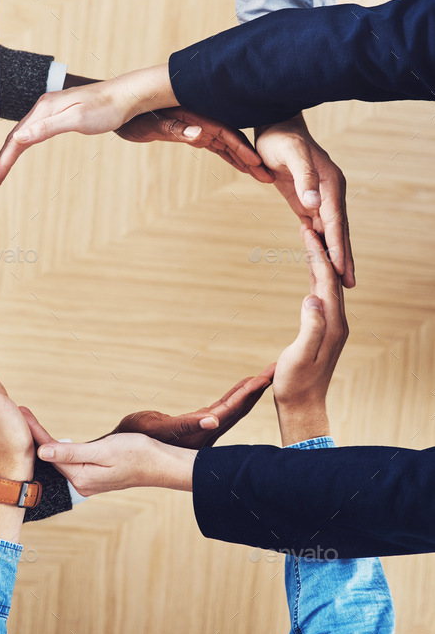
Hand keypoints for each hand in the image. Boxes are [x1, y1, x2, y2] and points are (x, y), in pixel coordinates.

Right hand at [0, 64, 175, 187]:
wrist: (125, 96)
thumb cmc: (106, 109)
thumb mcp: (77, 120)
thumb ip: (48, 128)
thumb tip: (20, 138)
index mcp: (44, 109)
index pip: (16, 138)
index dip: (4, 161)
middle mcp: (43, 107)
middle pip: (16, 135)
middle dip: (3, 158)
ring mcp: (51, 109)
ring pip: (24, 132)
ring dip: (11, 151)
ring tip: (1, 168)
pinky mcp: (59, 112)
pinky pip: (34, 130)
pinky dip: (24, 143)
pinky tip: (22, 149)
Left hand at [21, 418, 195, 495]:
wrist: (160, 463)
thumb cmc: (136, 454)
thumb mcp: (103, 451)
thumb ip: (72, 453)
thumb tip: (42, 453)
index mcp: (80, 478)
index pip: (50, 451)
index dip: (35, 431)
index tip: (22, 413)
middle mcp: (80, 482)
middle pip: (51, 456)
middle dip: (35, 436)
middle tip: (21, 414)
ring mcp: (86, 479)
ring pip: (59, 457)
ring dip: (44, 440)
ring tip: (29, 423)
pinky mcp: (93, 473)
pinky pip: (69, 459)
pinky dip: (58, 446)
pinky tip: (49, 440)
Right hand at [108, 366, 274, 447]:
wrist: (124, 451)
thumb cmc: (137, 438)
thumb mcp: (159, 429)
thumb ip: (186, 425)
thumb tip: (214, 421)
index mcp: (202, 431)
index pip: (233, 409)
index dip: (249, 392)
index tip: (266, 376)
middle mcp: (208, 432)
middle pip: (239, 407)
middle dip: (257, 388)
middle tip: (274, 368)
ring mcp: (204, 429)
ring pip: (233, 406)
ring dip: (248, 390)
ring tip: (264, 374)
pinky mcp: (196, 425)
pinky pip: (222, 407)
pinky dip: (234, 395)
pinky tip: (240, 388)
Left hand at [117, 107, 274, 182]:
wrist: (117, 109)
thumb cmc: (131, 116)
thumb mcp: (150, 124)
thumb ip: (175, 128)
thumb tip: (200, 134)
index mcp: (192, 114)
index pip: (223, 132)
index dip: (241, 146)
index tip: (256, 161)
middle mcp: (198, 119)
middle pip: (230, 139)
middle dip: (249, 157)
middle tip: (268, 176)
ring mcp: (196, 125)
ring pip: (225, 144)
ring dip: (242, 158)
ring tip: (260, 174)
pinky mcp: (190, 131)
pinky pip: (214, 144)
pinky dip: (228, 155)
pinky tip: (240, 165)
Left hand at [255, 113, 354, 287]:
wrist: (274, 126)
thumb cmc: (280, 139)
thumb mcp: (289, 154)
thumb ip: (303, 177)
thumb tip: (314, 203)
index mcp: (329, 184)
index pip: (336, 221)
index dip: (339, 246)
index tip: (342, 268)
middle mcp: (329, 193)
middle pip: (339, 231)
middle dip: (344, 257)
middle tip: (350, 285)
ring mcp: (320, 198)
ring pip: (330, 232)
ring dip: (335, 255)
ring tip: (341, 280)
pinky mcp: (307, 202)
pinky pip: (316, 228)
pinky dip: (321, 245)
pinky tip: (322, 261)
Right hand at [272, 227, 347, 444]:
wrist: (303, 407)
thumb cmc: (297, 384)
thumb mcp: (300, 355)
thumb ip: (310, 326)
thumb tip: (312, 297)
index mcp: (332, 325)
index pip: (326, 281)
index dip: (317, 255)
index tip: (307, 232)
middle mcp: (337, 322)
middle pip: (330, 278)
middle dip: (320, 251)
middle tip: (308, 226)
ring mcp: (332, 327)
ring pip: (327, 286)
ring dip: (319, 262)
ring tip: (309, 241)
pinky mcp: (324, 331)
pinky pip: (322, 297)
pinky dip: (316, 279)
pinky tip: (311, 273)